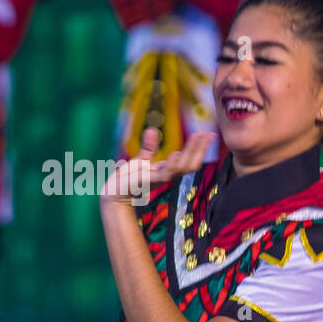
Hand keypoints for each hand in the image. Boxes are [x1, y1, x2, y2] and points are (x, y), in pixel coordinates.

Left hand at [99, 129, 214, 207]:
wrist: (114, 192)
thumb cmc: (127, 179)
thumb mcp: (140, 160)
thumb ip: (148, 147)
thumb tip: (152, 129)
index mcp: (167, 170)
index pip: (189, 159)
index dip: (200, 147)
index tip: (208, 133)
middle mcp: (167, 175)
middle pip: (191, 163)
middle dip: (200, 148)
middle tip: (208, 133)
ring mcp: (160, 179)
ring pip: (183, 167)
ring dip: (192, 151)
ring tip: (198, 136)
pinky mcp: (149, 181)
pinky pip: (165, 174)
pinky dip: (172, 165)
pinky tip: (177, 154)